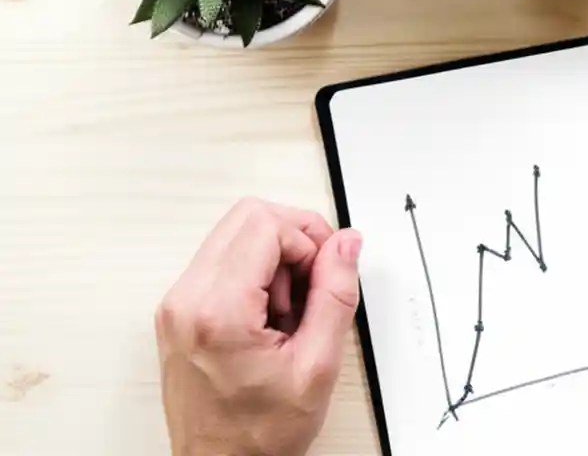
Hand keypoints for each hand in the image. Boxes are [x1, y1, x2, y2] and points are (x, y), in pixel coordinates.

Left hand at [155, 198, 362, 455]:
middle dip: (293, 240)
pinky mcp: (178, 311)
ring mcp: (176, 305)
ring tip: (289, 312)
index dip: (309, 240)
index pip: (265, 225)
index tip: (325, 274)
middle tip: (314, 284)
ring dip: (273, 258)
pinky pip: (222, 261)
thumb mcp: (317, 366)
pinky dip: (255, 274)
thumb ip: (335, 295)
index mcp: (217, 312)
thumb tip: (346, 244)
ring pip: (234, 235)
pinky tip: (271, 316)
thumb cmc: (259, 436)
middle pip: (246, 218)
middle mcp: (186, 300)